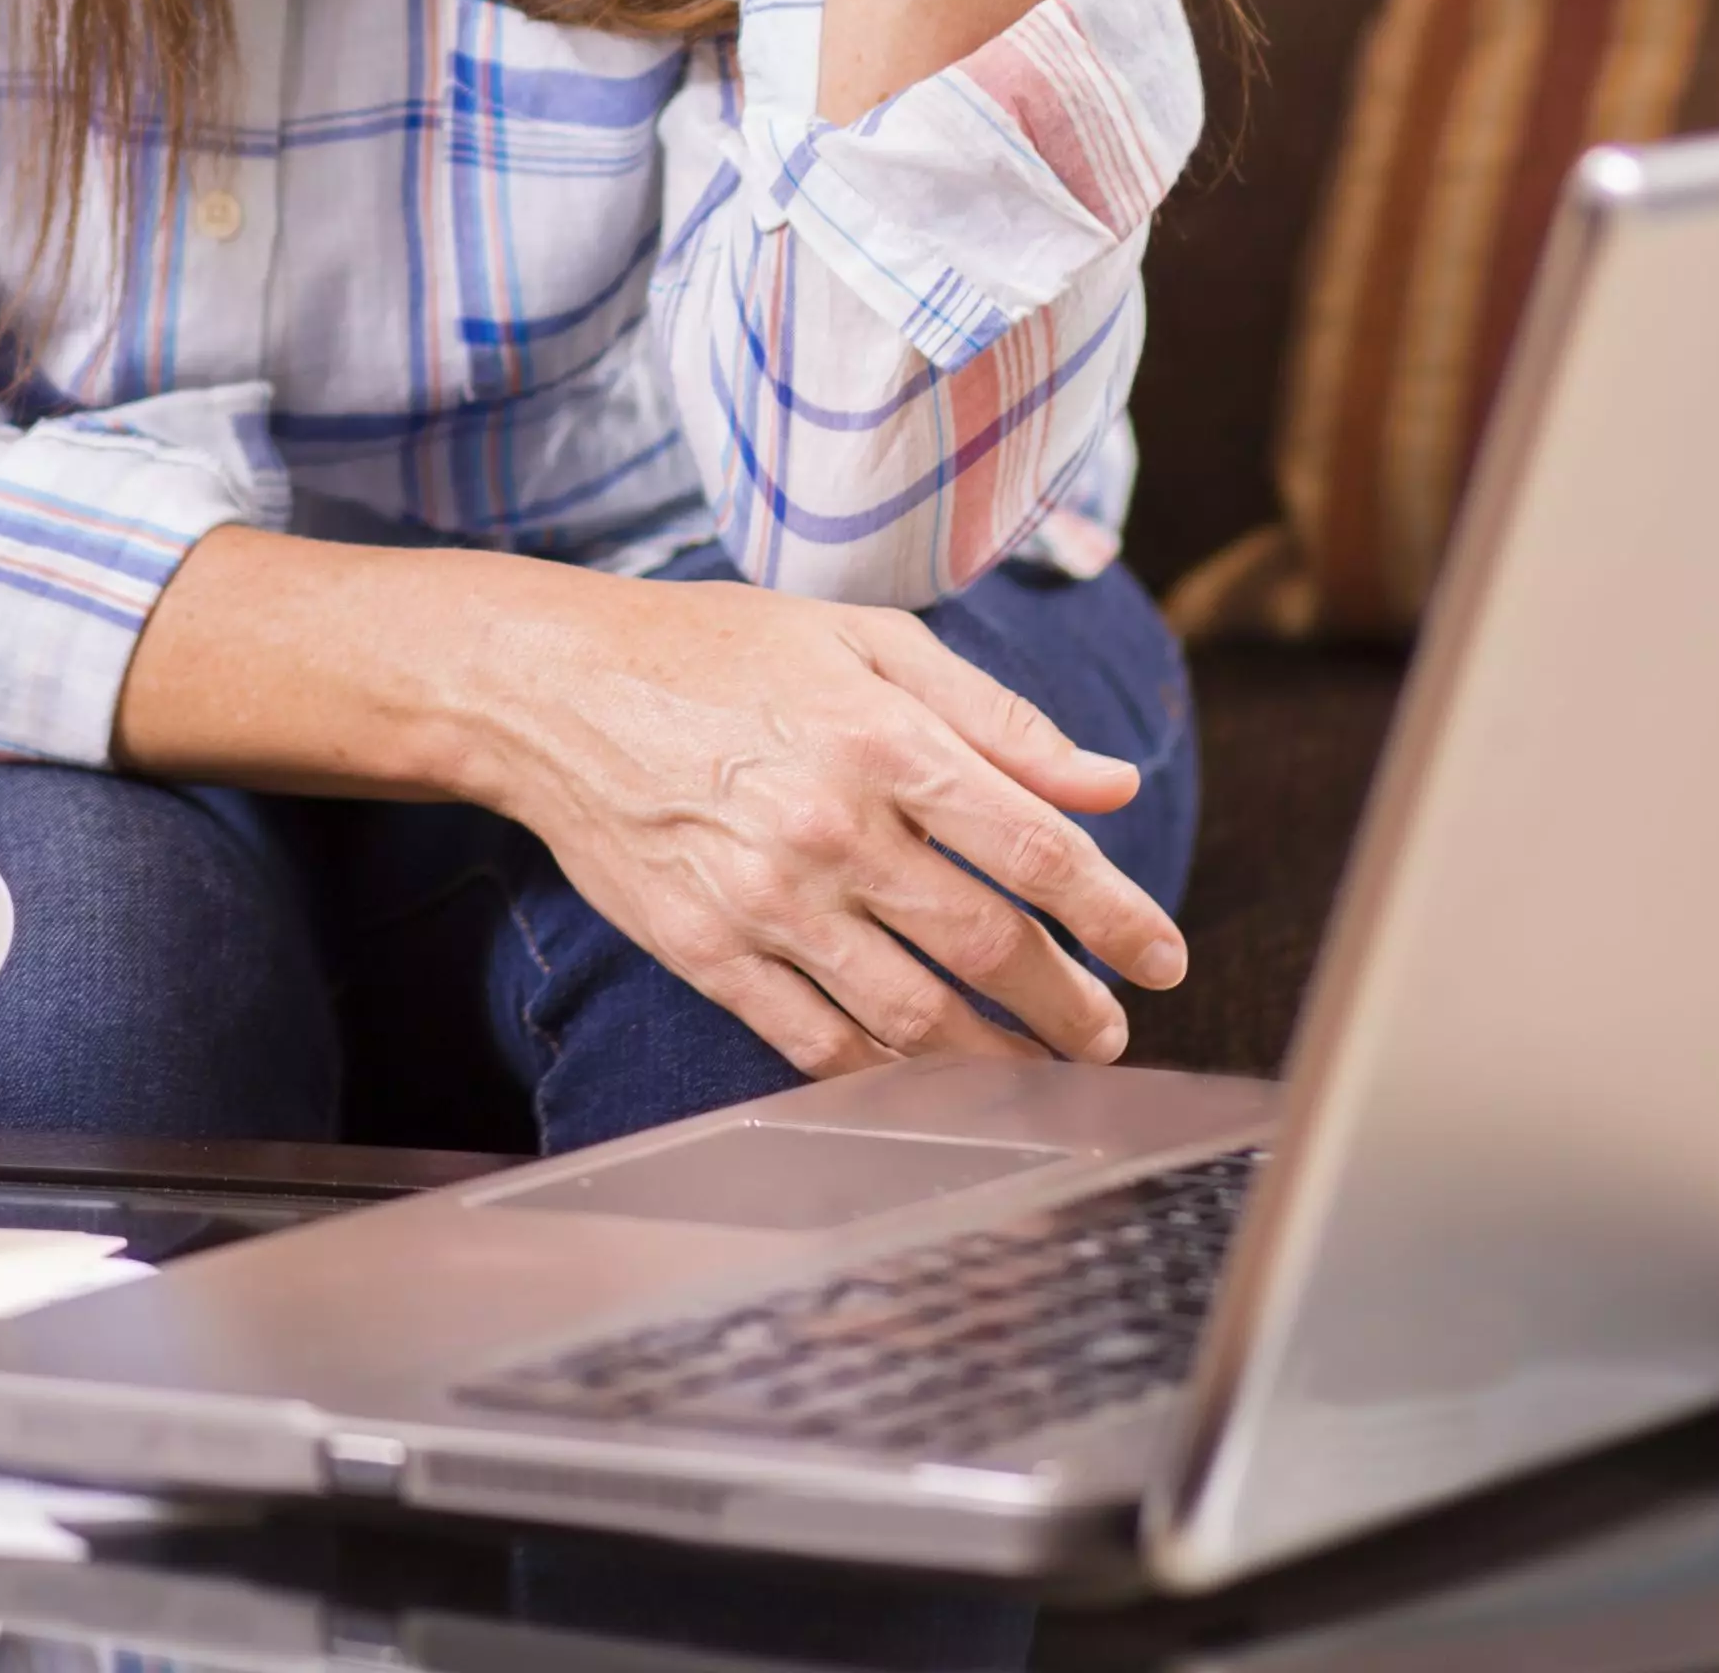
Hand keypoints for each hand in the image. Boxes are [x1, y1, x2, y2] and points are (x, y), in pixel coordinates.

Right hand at [459, 565, 1184, 1075]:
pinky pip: (815, 1041)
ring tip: (1039, 1067)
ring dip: (995, 1056)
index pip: (1039, 848)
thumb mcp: (864, 641)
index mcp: (885, 738)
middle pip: (989, 945)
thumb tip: (1110, 785)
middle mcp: (832, 826)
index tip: (1164, 958)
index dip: (1118, 915)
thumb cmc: (717, 650)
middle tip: (1108, 1032)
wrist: (554, 689)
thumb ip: (996, 718)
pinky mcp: (707, 951)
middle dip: (1071, 1004)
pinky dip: (885, 1074)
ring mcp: (765, 899)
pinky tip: (926, 1077)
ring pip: (911, 1014)